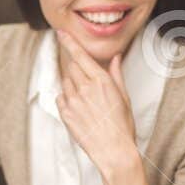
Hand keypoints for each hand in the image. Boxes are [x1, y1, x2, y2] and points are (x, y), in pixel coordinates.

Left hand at [54, 31, 140, 179]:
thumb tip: (115, 58)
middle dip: (76, 68)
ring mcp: (73, 101)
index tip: (61, 33)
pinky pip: (60, 97)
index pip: (80, 56)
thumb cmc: (122, 126)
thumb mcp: (124, 97)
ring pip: (65, 81)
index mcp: (101, 81)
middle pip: (72, 67)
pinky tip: (79, 107)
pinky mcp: (65, 114)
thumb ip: (116, 74)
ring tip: (86, 99)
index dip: (69, 42)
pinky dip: (66, 98)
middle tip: (86, 82)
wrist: (113, 151)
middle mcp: (85, 88)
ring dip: (72, 84)